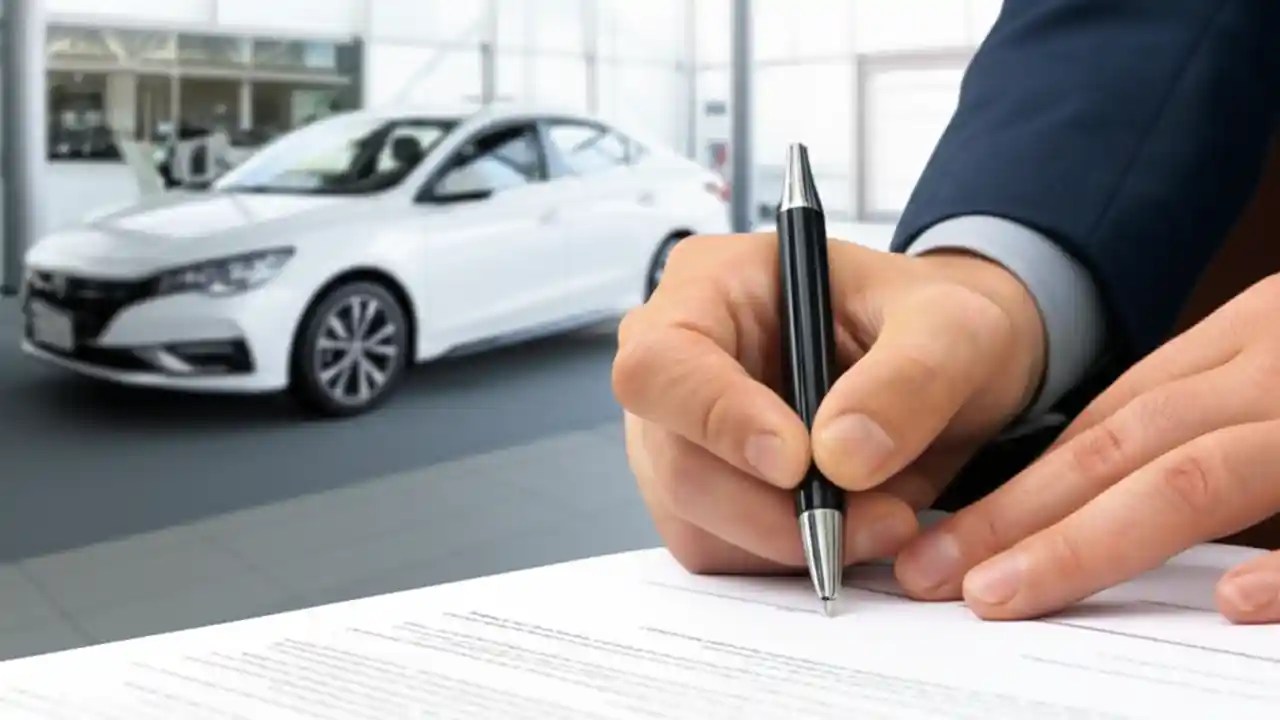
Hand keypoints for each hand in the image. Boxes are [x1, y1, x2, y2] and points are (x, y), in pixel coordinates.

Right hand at [611, 233, 1045, 574]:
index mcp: (710, 285)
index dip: (716, 419)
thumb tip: (840, 457)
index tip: (796, 462)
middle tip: (883, 518)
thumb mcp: (955, 326)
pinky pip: (722, 555)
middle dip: (780, 511)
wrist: (944, 374)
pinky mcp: (699, 503)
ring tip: (885, 516)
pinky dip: (791, 559)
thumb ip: (911, 376)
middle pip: (676, 462)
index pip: (661, 361)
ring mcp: (677, 438)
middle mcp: (674, 364)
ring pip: (697, 522)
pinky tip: (850, 526)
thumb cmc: (931, 328)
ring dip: (795, 541)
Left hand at [896, 275, 1279, 622]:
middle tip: (926, 576)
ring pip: (1196, 475)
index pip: (1112, 418)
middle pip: (1122, 444)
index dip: (1020, 488)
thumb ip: (1218, 418)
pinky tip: (1230, 600)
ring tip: (996, 594)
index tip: (943, 544)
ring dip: (1085, 542)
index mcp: (1248, 342)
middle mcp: (1273, 370)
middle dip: (1013, 517)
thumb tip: (1120, 497)